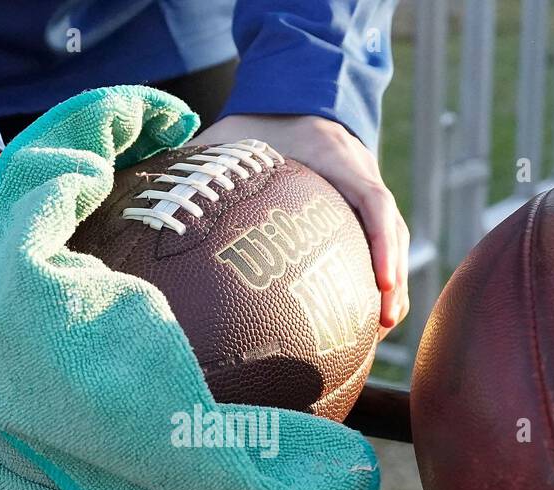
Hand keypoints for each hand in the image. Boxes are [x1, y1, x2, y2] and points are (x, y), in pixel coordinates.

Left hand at [188, 114, 408, 338]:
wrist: (292, 99)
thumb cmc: (259, 125)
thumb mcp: (232, 139)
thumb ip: (205, 165)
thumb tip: (160, 199)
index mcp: (335, 158)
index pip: (372, 199)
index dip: (380, 240)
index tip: (380, 281)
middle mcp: (360, 174)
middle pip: (392, 228)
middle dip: (393, 275)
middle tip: (384, 320)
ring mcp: (365, 191)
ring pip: (393, 239)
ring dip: (393, 283)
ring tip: (382, 326)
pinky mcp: (360, 208)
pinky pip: (381, 242)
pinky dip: (381, 275)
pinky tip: (366, 316)